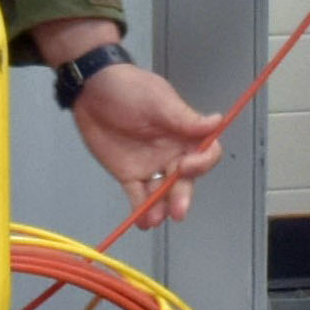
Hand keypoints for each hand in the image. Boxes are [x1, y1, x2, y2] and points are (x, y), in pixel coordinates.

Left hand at [68, 61, 225, 223]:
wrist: (92, 88)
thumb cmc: (129, 87)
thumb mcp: (158, 99)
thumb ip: (184, 118)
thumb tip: (217, 121)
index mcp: (184, 135)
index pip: (206, 154)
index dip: (202, 164)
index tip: (186, 165)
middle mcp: (172, 154)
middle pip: (185, 181)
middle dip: (182, 196)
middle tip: (177, 210)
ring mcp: (150, 166)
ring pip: (162, 193)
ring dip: (161, 207)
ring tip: (155, 218)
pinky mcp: (128, 175)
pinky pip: (137, 196)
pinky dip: (140, 210)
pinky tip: (142, 221)